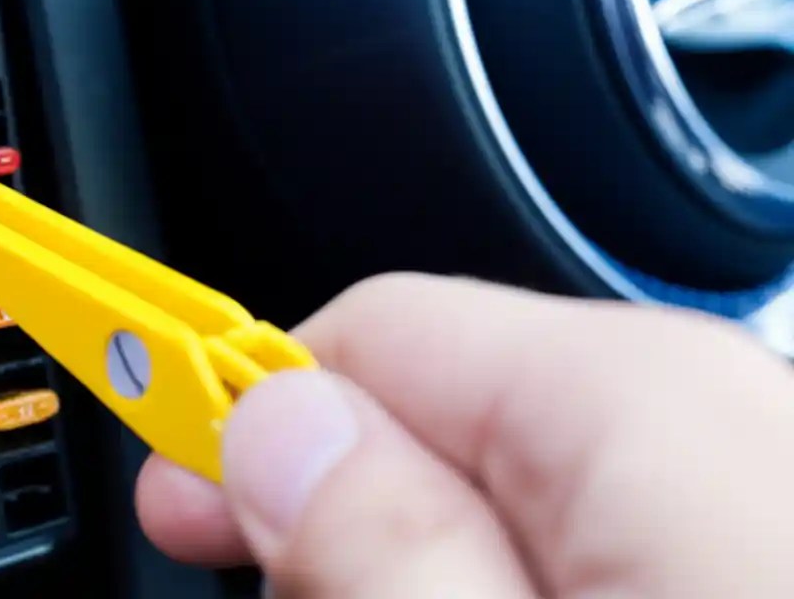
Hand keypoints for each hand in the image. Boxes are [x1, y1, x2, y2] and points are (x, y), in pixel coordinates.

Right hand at [137, 273, 793, 596]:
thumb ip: (384, 544)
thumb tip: (275, 433)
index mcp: (635, 402)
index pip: (363, 330)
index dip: (237, 405)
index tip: (169, 475)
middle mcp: (712, 410)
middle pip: (434, 409)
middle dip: (340, 508)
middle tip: (284, 596)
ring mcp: (756, 478)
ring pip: (512, 480)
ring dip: (431, 560)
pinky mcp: (764, 540)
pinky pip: (597, 526)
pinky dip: (525, 574)